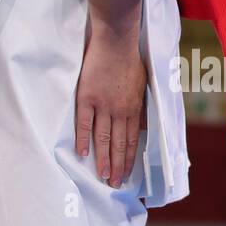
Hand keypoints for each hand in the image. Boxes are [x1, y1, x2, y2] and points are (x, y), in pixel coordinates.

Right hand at [75, 0, 147, 187]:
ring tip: (102, 176)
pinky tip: (82, 153)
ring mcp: (102, 105)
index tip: (127, 175)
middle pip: (119, 145)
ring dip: (103, 159)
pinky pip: (84, 123)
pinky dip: (83, 139)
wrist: (116, 40)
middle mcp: (120, 111)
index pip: (133, 141)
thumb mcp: (143, 85)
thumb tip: (140, 125)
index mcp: (134, 108)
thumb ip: (140, 107)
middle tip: (115, 185)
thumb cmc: (130, 60)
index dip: (130, 160)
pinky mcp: (86, 97)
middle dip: (118, 167)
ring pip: (103, 139)